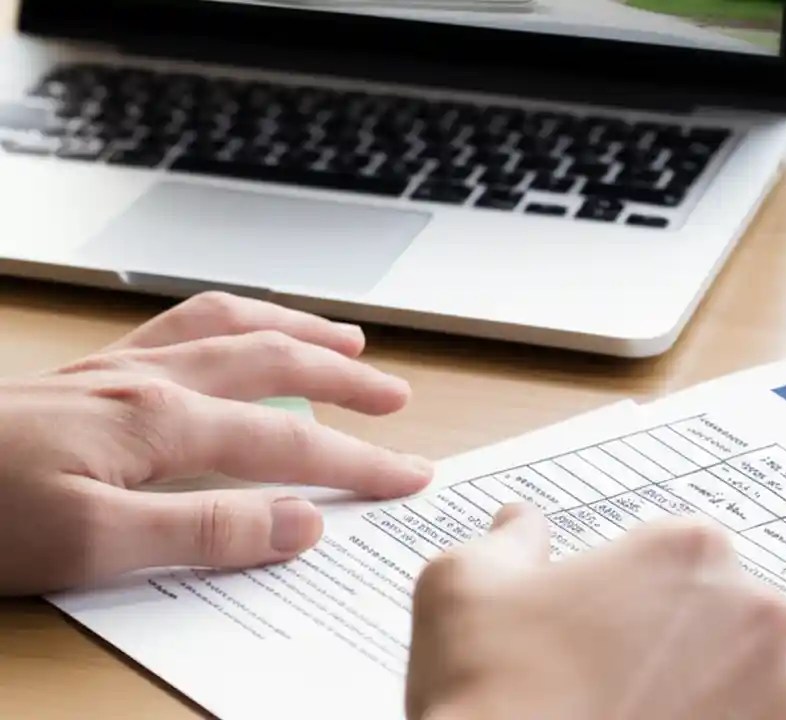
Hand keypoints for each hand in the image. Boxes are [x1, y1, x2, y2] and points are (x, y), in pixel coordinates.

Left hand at [0, 292, 432, 595]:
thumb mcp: (90, 545)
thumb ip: (203, 530)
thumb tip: (300, 523)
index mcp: (160, 422)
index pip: (289, 440)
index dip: (357, 462)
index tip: (409, 478)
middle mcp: (148, 379)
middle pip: (274, 361)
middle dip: (345, 379)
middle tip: (396, 399)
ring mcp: (117, 367)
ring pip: (231, 326)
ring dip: (297, 329)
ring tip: (345, 339)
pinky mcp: (89, 372)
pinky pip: (182, 324)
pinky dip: (233, 320)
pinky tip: (238, 334)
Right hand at [405, 503, 785, 719]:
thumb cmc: (494, 693)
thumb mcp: (464, 584)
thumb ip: (507, 540)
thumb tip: (519, 527)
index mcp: (689, 548)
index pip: (670, 554)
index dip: (626, 588)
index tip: (593, 619)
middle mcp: (753, 610)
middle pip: (713, 611)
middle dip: (668, 636)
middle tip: (603, 672)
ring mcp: (777, 690)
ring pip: (737, 674)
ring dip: (697, 687)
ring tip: (625, 712)